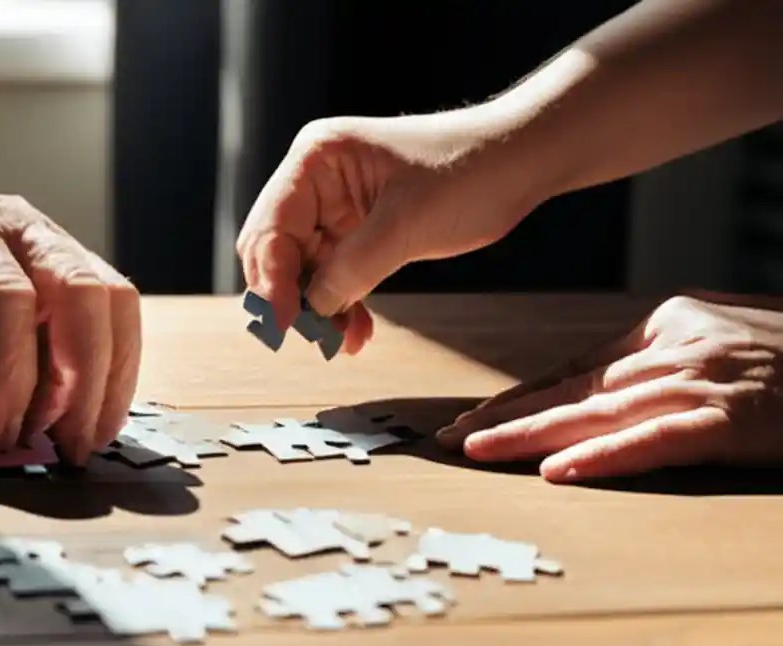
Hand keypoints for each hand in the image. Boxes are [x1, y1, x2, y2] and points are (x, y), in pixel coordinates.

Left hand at [0, 187, 139, 464]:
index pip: (7, 296)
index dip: (14, 374)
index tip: (3, 434)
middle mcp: (13, 221)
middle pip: (80, 288)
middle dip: (81, 378)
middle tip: (62, 444)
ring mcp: (50, 238)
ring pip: (114, 298)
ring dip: (108, 377)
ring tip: (82, 437)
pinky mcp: (71, 264)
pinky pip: (115, 312)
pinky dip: (112, 369)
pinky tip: (90, 414)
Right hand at [235, 111, 542, 351]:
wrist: (520, 161)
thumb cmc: (469, 172)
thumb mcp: (405, 226)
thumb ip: (351, 269)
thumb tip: (312, 310)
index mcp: (316, 160)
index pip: (271, 228)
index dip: (271, 281)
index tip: (283, 327)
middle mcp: (315, 179)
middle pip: (276, 249)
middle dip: (290, 296)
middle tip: (309, 337)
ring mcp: (335, 205)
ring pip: (304, 268)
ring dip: (319, 307)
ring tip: (341, 341)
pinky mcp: (358, 228)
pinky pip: (334, 273)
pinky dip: (341, 302)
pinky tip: (356, 331)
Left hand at [437, 293, 782, 481]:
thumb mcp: (718, 343)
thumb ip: (655, 365)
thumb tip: (588, 400)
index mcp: (665, 325)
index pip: (573, 370)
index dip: (517, 399)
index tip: (468, 422)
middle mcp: (675, 347)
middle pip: (573, 389)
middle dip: (505, 418)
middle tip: (448, 440)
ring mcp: (704, 381)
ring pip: (598, 412)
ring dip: (532, 436)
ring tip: (478, 452)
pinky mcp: (733, 421)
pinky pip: (655, 442)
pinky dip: (604, 456)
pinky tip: (559, 471)